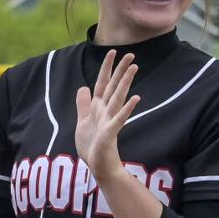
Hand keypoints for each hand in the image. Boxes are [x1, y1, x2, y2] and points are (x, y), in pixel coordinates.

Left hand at [75, 50, 138, 177]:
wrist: (98, 166)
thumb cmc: (92, 146)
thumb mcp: (82, 122)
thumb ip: (83, 105)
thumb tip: (83, 87)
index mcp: (98, 108)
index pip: (102, 83)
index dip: (107, 67)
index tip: (113, 51)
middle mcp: (105, 111)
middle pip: (113, 87)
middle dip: (120, 70)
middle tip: (131, 55)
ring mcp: (109, 121)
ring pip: (118, 97)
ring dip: (125, 83)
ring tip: (134, 68)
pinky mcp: (110, 132)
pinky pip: (119, 119)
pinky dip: (127, 109)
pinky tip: (135, 98)